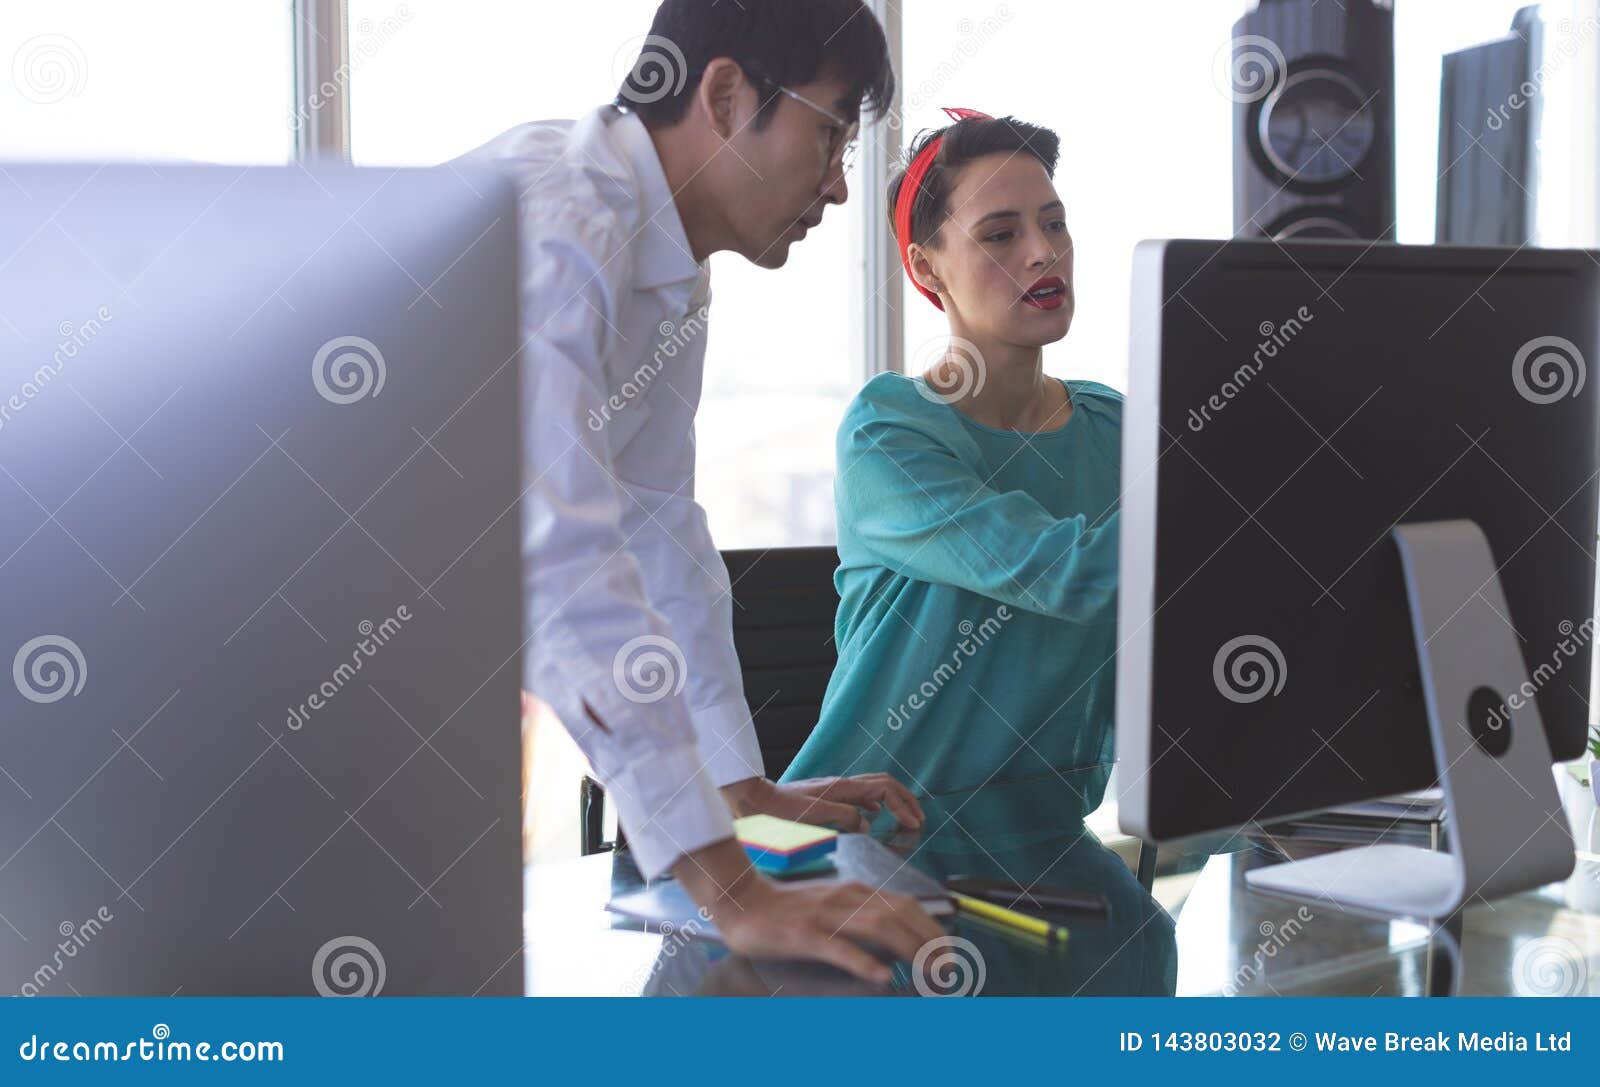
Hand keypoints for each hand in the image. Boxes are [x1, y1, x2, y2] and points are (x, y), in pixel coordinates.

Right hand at [673, 838, 945, 985]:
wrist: (743, 902)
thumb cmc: (789, 910)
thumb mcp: (833, 906)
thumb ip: (863, 917)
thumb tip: (898, 941)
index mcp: (856, 892)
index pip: (907, 905)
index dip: (933, 928)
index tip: (949, 953)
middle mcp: (847, 899)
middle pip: (901, 915)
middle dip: (931, 942)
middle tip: (948, 970)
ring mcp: (827, 915)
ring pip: (879, 927)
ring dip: (911, 950)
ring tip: (930, 973)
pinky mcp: (805, 933)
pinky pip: (840, 948)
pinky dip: (864, 961)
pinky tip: (882, 975)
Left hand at [720, 774, 923, 833]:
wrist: (754, 801)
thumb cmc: (779, 811)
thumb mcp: (812, 816)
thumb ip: (843, 817)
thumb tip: (867, 824)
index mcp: (841, 788)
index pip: (884, 790)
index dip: (903, 805)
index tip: (914, 823)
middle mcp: (841, 785)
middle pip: (884, 784)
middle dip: (905, 799)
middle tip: (919, 817)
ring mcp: (834, 790)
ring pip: (873, 788)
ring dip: (893, 800)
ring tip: (905, 815)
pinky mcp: (826, 797)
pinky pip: (860, 796)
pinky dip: (875, 804)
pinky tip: (873, 816)